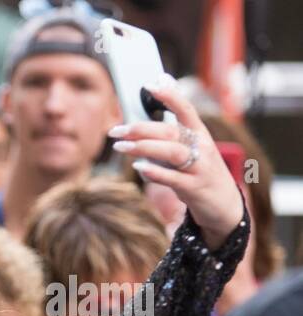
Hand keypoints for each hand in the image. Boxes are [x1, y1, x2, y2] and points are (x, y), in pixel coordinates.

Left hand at [111, 77, 243, 250]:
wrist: (224, 207)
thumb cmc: (200, 174)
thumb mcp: (191, 151)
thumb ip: (172, 133)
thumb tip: (151, 119)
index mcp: (200, 135)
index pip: (187, 109)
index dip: (170, 96)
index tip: (151, 85)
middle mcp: (202, 148)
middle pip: (171, 132)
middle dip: (141, 129)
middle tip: (115, 130)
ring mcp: (200, 169)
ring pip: (173, 152)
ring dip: (144, 147)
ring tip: (120, 146)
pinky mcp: (195, 189)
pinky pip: (174, 179)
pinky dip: (156, 172)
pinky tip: (138, 168)